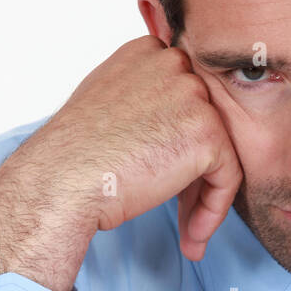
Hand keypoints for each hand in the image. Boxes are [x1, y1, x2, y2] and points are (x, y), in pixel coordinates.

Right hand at [40, 35, 242, 254]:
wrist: (61, 181)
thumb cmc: (72, 156)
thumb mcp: (104, 105)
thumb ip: (139, 101)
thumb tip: (167, 127)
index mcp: (146, 53)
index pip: (183, 97)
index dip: (177, 142)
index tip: (164, 178)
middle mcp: (172, 65)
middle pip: (203, 124)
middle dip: (194, 172)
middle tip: (181, 212)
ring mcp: (192, 96)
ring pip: (219, 152)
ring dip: (204, 196)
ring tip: (187, 232)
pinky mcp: (207, 132)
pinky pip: (228, 176)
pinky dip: (214, 210)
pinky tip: (192, 236)